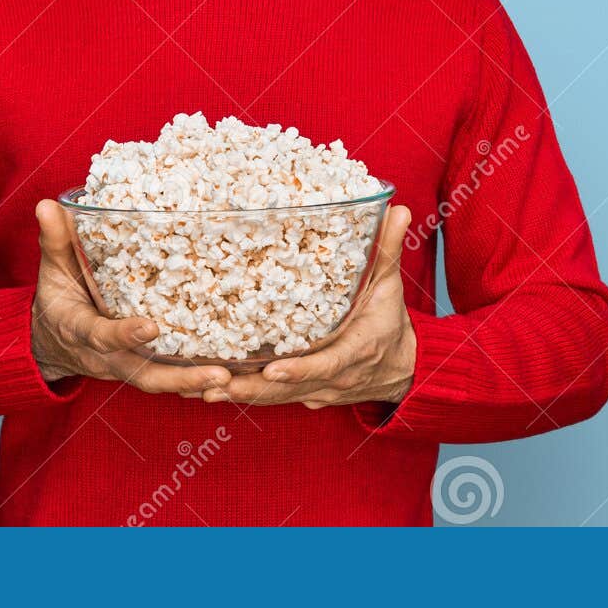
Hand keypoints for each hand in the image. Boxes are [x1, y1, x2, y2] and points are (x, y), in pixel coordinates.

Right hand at [32, 199, 230, 395]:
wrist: (51, 341)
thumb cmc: (58, 298)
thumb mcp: (53, 269)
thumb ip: (55, 241)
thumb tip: (47, 205)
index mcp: (79, 330)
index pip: (100, 335)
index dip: (124, 334)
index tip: (150, 327)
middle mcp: (104, 356)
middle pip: (142, 374)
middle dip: (178, 378)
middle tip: (218, 375)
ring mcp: (124, 365)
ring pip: (159, 381)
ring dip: (194, 383)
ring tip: (230, 379)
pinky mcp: (140, 367)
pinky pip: (168, 379)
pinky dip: (195, 382)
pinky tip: (229, 377)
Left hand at [207, 205, 415, 408]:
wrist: (401, 368)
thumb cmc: (390, 322)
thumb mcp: (389, 285)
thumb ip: (388, 250)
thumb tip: (396, 209)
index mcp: (356, 349)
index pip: (327, 363)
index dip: (299, 369)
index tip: (272, 369)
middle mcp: (336, 376)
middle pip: (291, 387)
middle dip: (254, 388)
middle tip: (218, 383)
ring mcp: (320, 390)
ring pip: (278, 397)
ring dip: (244, 395)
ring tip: (207, 389)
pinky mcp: (308, 394)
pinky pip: (276, 398)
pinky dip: (248, 396)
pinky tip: (215, 391)